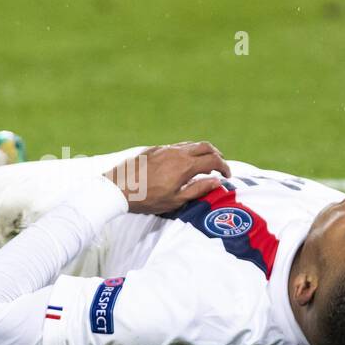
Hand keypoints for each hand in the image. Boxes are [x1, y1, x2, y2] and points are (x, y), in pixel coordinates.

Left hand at [106, 142, 230, 214]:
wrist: (117, 188)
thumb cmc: (147, 199)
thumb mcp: (175, 200)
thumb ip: (198, 189)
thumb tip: (216, 182)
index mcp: (185, 165)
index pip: (213, 160)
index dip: (224, 167)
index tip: (227, 176)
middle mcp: (177, 152)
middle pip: (205, 146)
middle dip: (216, 154)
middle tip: (219, 166)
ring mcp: (164, 149)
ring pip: (190, 144)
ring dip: (201, 152)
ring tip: (203, 164)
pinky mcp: (153, 149)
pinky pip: (175, 146)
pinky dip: (186, 152)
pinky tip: (181, 163)